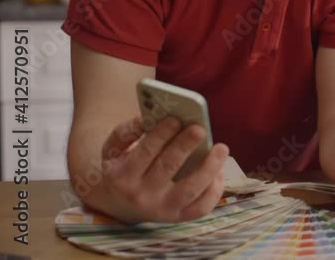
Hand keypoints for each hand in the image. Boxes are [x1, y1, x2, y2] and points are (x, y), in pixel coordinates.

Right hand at [93, 115, 229, 222]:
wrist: (119, 205)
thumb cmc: (122, 168)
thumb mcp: (113, 150)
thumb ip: (126, 132)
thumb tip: (148, 117)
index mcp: (122, 176)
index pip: (145, 152)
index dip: (161, 135)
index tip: (176, 118)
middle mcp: (141, 196)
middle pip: (168, 168)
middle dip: (185, 146)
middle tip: (199, 129)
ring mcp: (161, 210)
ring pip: (190, 190)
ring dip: (209, 168)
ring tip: (221, 148)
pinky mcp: (178, 217)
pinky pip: (201, 207)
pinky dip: (214, 190)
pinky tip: (219, 171)